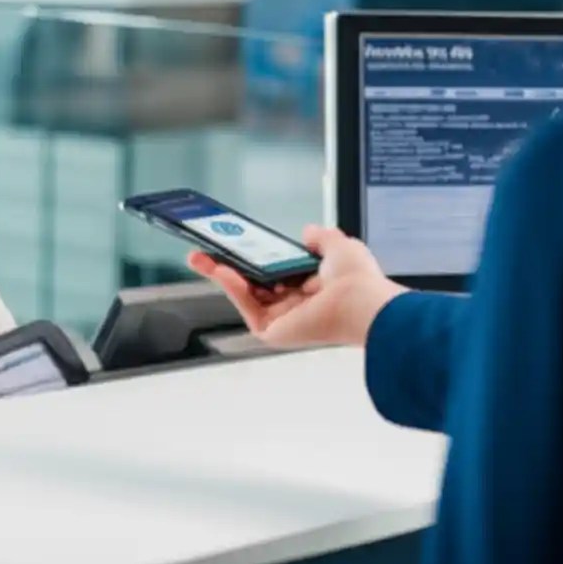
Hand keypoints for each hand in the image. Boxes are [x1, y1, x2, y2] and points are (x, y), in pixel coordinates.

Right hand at [187, 225, 407, 347]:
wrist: (360, 301)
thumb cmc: (357, 280)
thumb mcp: (339, 245)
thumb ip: (321, 237)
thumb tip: (308, 232)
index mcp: (313, 288)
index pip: (277, 273)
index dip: (257, 258)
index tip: (239, 244)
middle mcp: (297, 306)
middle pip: (254, 285)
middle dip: (229, 267)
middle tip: (208, 252)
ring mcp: (283, 320)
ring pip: (246, 296)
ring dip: (223, 276)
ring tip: (202, 258)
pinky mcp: (273, 332)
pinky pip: (247, 308)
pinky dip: (232, 290)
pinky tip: (222, 272)